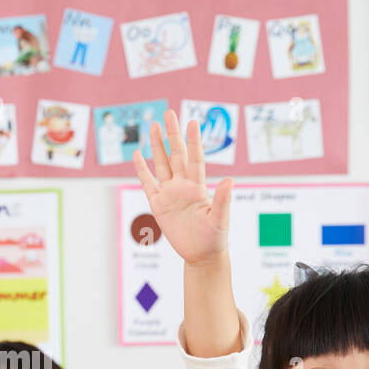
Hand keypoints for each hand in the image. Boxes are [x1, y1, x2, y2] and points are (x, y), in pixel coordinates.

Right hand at [131, 109, 233, 268]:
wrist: (201, 254)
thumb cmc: (214, 237)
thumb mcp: (220, 219)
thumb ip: (223, 199)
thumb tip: (231, 180)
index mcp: (198, 187)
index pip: (195, 158)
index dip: (193, 141)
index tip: (192, 122)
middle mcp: (183, 186)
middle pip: (176, 155)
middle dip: (172, 134)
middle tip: (169, 113)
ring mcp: (170, 194)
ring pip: (161, 165)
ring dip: (157, 146)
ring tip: (153, 126)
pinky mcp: (158, 205)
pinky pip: (148, 184)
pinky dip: (142, 170)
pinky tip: (137, 155)